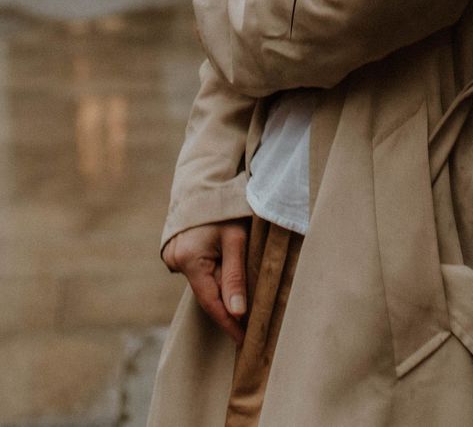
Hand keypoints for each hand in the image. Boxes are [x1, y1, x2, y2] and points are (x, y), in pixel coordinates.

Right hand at [162, 220, 250, 342]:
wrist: (205, 182)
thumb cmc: (225, 208)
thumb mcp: (236, 240)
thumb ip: (235, 276)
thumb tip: (238, 313)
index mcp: (189, 259)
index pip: (211, 302)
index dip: (228, 322)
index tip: (244, 341)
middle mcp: (175, 261)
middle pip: (208, 293)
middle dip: (228, 308)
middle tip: (249, 327)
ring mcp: (173, 257)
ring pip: (204, 282)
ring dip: (222, 290)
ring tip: (244, 305)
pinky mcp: (177, 252)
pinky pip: (199, 272)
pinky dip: (214, 278)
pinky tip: (229, 282)